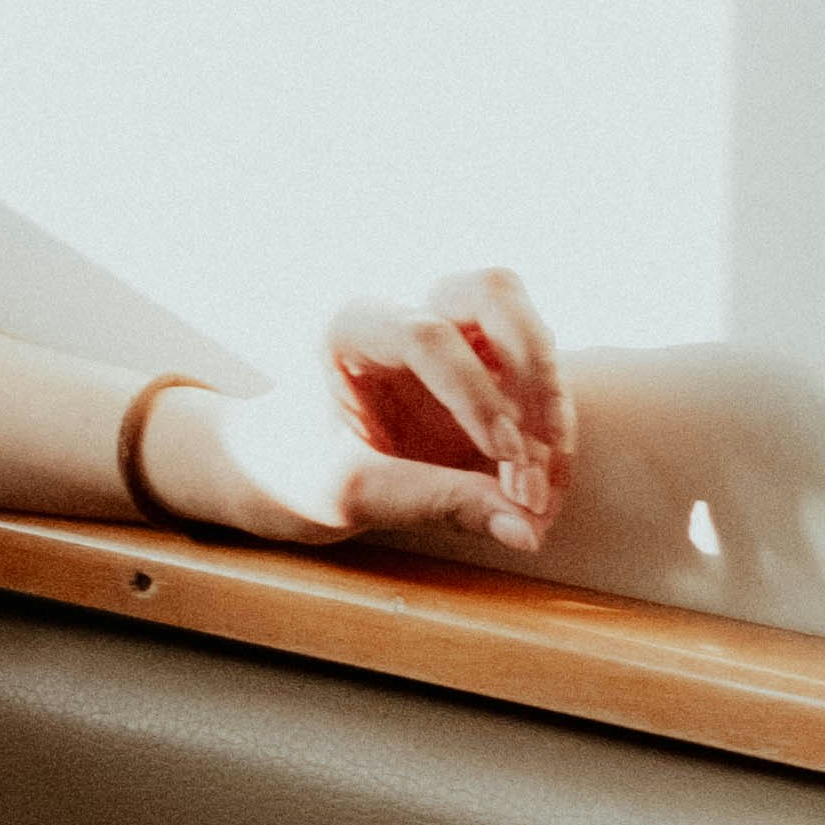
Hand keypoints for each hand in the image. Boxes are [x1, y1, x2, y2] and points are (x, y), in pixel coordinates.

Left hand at [159, 271, 574, 561]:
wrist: (273, 473)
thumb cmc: (290, 472)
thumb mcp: (349, 492)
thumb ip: (432, 503)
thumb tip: (526, 532)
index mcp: (349, 325)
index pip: (427, 337)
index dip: (475, 395)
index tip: (506, 458)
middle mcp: (405, 314)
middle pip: (493, 293)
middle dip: (533, 369)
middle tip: (536, 455)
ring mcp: (447, 337)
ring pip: (527, 328)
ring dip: (551, 405)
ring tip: (545, 494)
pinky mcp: (478, 372)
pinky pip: (533, 384)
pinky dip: (548, 436)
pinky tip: (544, 495)